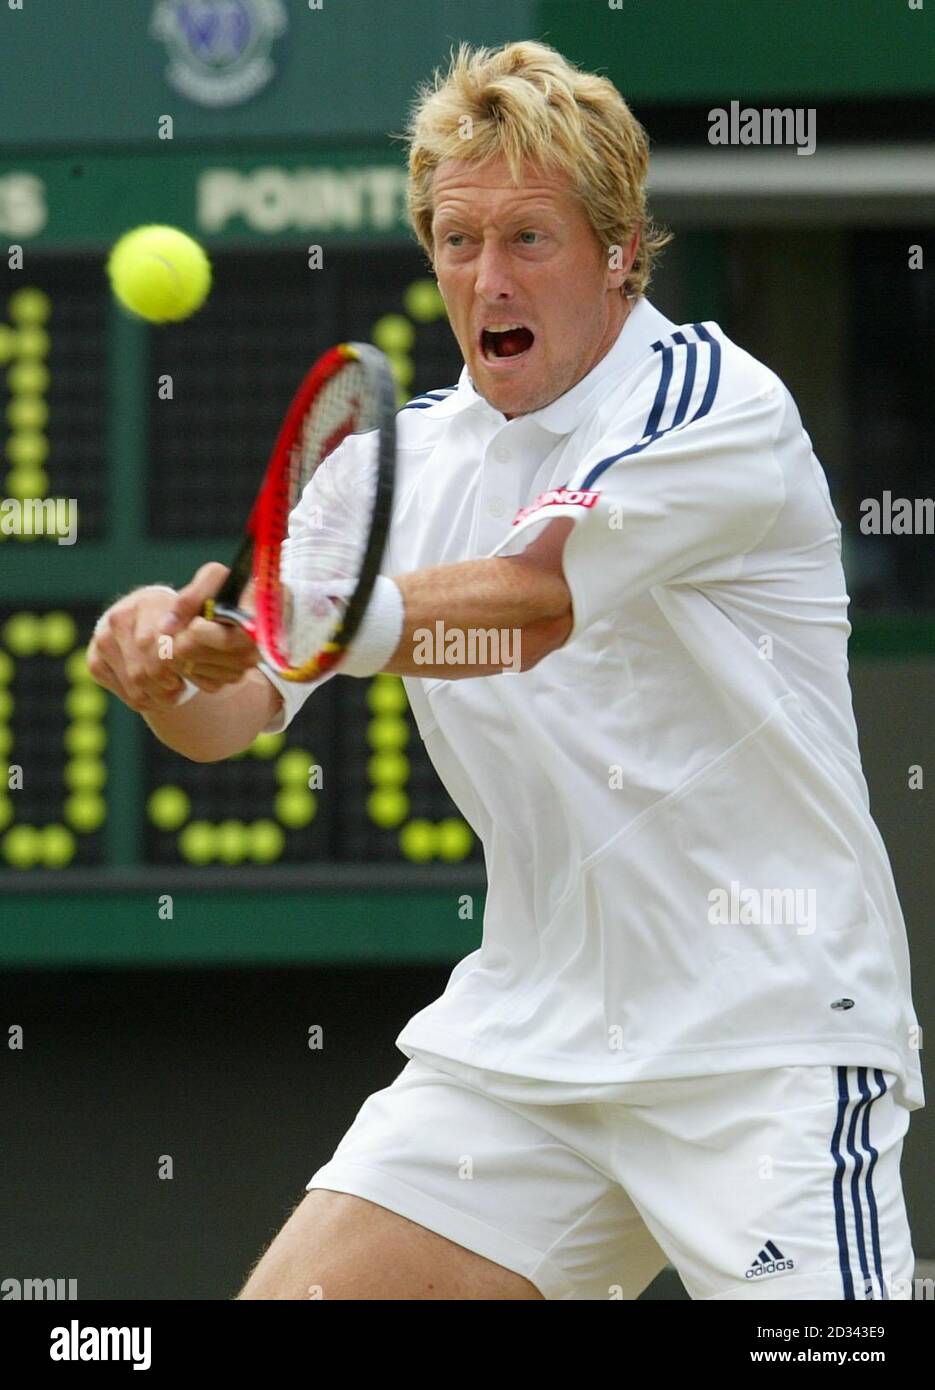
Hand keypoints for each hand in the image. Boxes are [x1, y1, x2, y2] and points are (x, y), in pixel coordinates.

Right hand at [87, 565, 257, 712]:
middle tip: (183, 683)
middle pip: (148, 670)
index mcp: (150, 600)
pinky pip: (127, 694)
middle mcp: (120, 617)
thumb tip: (191, 632)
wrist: (155, 616)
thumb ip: (206, 610)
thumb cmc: (191, 613)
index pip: (160, 644)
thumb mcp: (209, 603)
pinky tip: (159, 689)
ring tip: (176, 688)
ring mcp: (103, 639)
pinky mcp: (95, 660)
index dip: (178, 665)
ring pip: (139, 686)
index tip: (189, 669)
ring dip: (162, 695)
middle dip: (170, 682)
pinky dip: (148, 700)